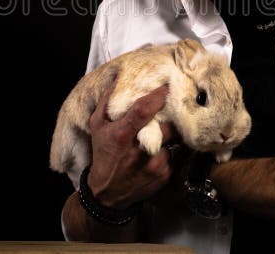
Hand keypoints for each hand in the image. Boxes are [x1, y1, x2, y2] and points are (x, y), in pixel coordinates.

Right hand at [86, 82, 180, 209]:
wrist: (108, 194)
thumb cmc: (103, 155)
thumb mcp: (97, 126)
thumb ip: (106, 102)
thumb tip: (118, 80)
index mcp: (122, 135)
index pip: (144, 110)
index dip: (158, 96)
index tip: (166, 86)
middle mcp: (140, 150)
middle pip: (168, 125)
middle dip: (174, 116)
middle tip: (177, 108)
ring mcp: (155, 164)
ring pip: (175, 140)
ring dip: (173, 134)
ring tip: (170, 130)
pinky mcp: (165, 175)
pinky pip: (177, 155)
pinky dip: (172, 150)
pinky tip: (164, 149)